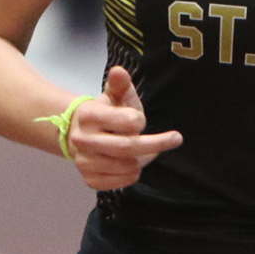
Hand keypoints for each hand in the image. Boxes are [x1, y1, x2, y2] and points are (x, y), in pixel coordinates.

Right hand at [65, 67, 181, 190]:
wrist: (78, 134)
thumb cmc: (105, 113)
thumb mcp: (114, 95)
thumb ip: (120, 84)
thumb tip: (119, 71)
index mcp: (89, 115)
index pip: (127, 121)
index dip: (139, 121)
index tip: (142, 120)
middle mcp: (83, 140)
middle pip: (128, 147)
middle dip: (156, 144)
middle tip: (176, 139)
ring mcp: (84, 162)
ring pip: (127, 166)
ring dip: (144, 159)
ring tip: (146, 151)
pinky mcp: (89, 179)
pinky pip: (121, 182)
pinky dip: (133, 174)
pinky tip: (133, 164)